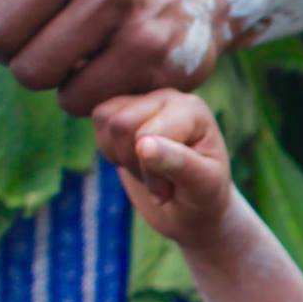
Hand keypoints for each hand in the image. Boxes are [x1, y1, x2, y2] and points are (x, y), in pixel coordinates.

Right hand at [94, 91, 233, 247]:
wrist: (192, 205)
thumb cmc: (203, 195)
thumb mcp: (202, 186)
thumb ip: (179, 163)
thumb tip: (143, 144)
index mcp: (192, 110)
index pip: (146, 134)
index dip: (150, 171)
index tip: (170, 190)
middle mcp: (167, 96)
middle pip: (121, 125)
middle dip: (134, 163)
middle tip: (160, 181)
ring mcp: (143, 99)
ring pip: (106, 122)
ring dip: (122, 158)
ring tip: (151, 171)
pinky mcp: (122, 107)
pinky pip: (98, 124)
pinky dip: (110, 151)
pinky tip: (135, 159)